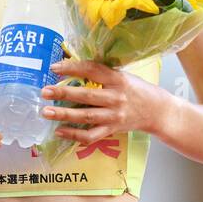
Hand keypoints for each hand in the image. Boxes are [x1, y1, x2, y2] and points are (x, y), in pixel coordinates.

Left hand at [39, 59, 171, 144]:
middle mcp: (116, 97)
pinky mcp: (112, 130)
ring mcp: (114, 116)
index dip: (73, 67)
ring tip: (46, 112)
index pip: (92, 70)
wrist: (157, 111)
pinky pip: (91, 135)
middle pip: (86, 96)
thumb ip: (102, 73)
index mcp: (118, 79)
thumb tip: (71, 66)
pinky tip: (59, 131)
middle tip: (45, 91)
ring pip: (86, 116)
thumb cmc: (137, 89)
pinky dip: (74, 135)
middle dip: (63, 93)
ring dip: (64, 115)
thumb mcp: (123, 75)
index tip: (54, 67)